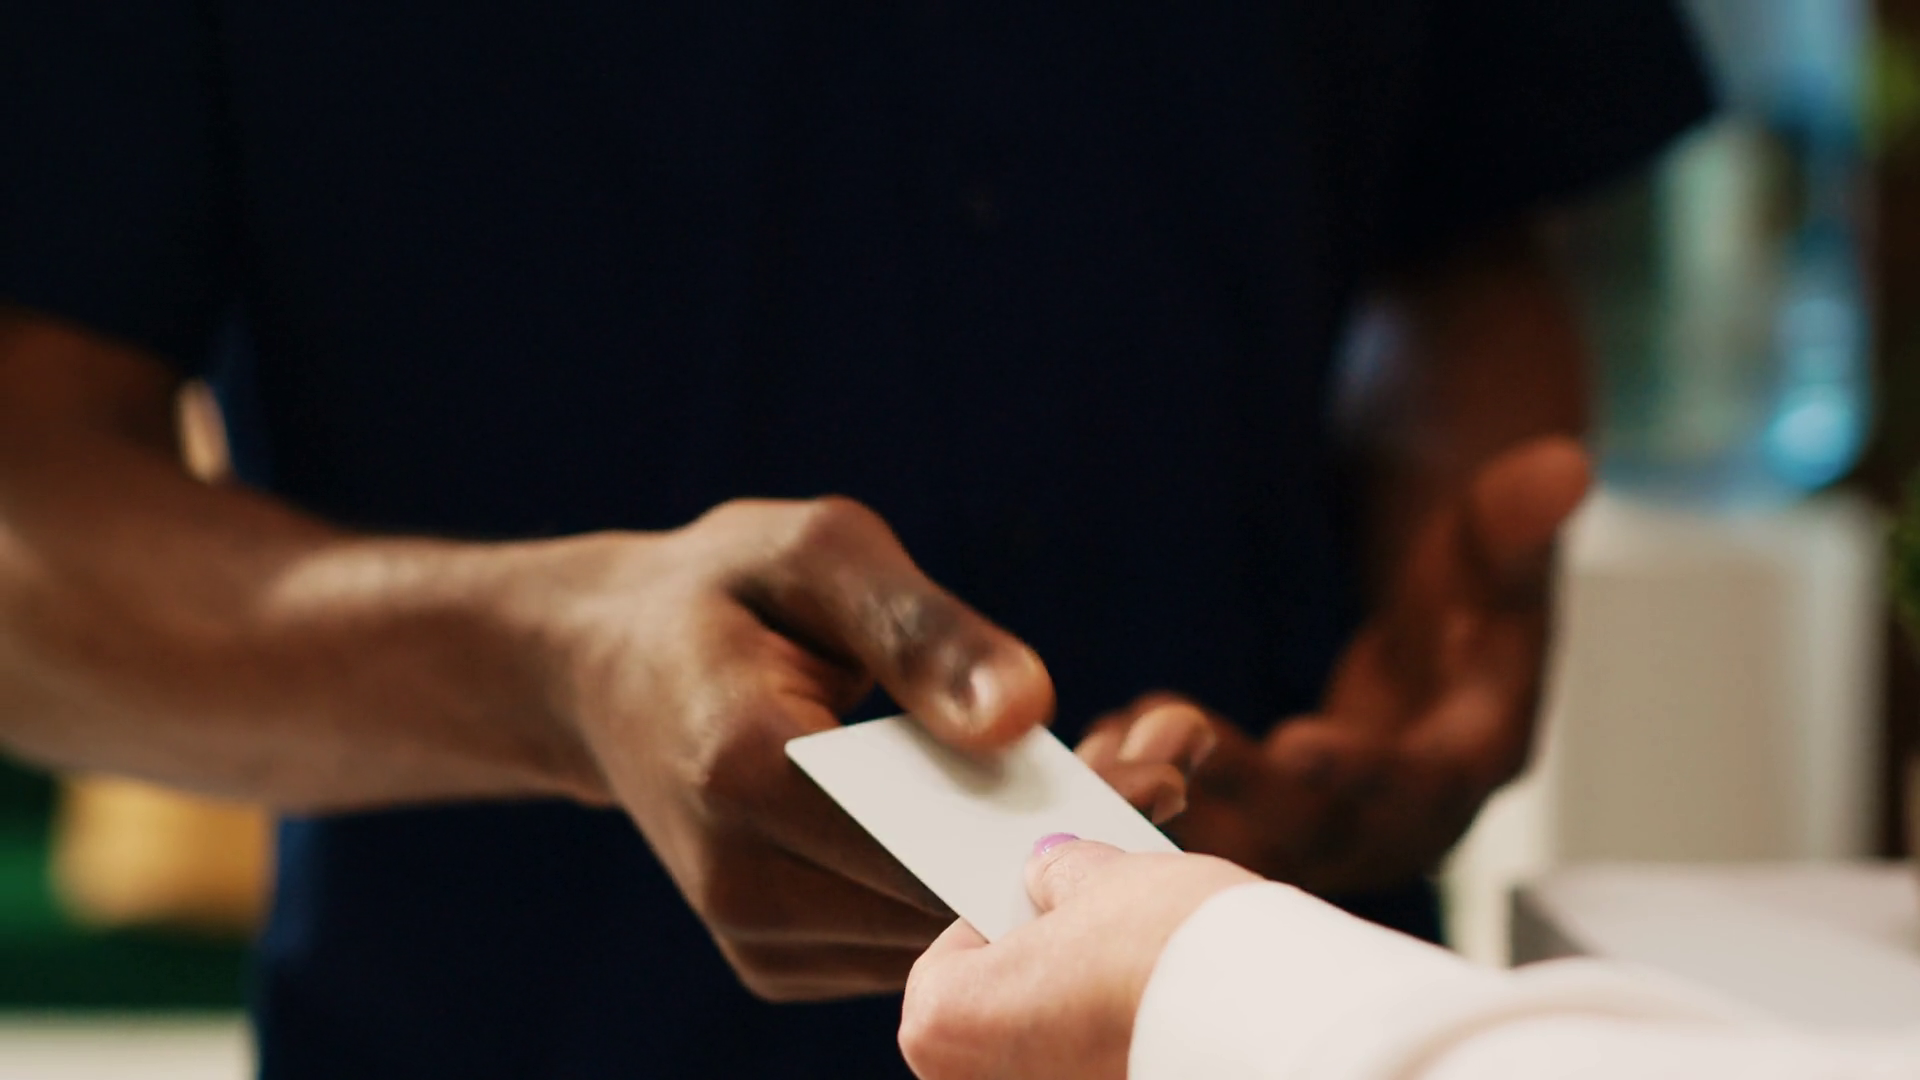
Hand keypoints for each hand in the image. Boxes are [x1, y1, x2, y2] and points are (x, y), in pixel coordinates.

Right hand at [543, 497, 1193, 1000]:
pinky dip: (975, 892)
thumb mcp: (819, 553)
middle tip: (1171, 770)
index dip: (1059, 811)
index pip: (936, 829)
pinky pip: (909, 945)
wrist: (607, 669)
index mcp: (745, 767)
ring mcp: (754, 936)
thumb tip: (1029, 714)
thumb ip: (922, 630)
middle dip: (1067, 846)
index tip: (1169, 770)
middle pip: (949, 901)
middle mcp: (741, 879)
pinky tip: (1013, 819)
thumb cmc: (728, 589)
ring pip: (939, 939)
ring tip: (1105, 782)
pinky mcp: (772, 962)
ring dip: (1030, 875)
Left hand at [900, 838, 1255, 1079]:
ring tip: (1141, 969)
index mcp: (941, 1025)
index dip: (1001, 917)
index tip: (1044, 897)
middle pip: (999, 1012)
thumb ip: (1060, 874)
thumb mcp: (1102, 880)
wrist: (1270, 1030)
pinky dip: (1118, 1045)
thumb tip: (1055, 870)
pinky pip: (1095, 1070)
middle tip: (1100, 928)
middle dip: (1046, 969)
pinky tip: (1163, 1015)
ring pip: (1050, 1048)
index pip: (947, 959)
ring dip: (1082, 1013)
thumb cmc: (1169, 956)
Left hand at [1079, 438, 1589, 892]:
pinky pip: (1208, 825)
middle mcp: (1400, 812)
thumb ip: (1515, 518)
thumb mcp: (1491, 539)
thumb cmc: (1468, 569)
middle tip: (1164, 751)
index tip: (1299, 745)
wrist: (1439, 606)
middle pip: (1321, 833)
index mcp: (1469, 758)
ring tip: (1105, 755)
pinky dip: (1152, 795)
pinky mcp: (1276, 817)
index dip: (1362, 774)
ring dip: (1174, 808)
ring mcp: (1331, 823)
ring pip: (1248, 842)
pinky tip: (1094, 750)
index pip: (1421, 785)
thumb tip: (1565, 464)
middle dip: (1241, 798)